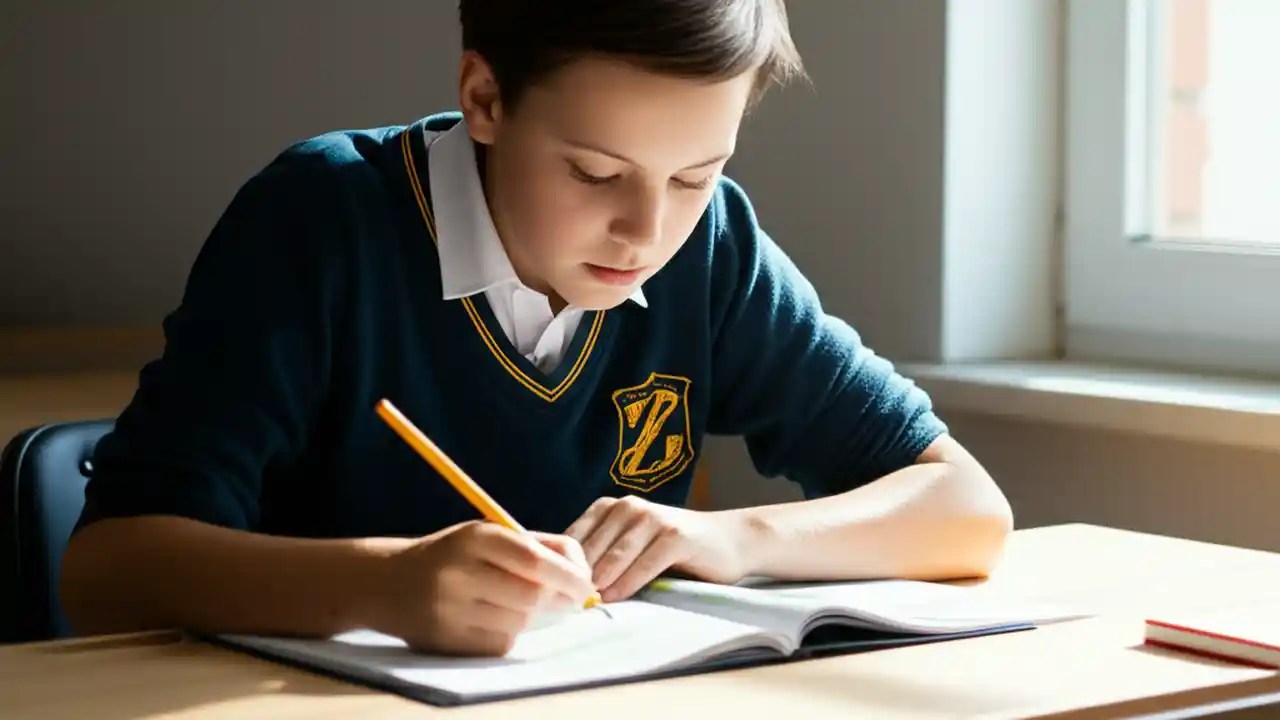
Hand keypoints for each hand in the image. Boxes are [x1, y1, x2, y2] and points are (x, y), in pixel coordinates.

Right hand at [372, 520, 595, 655]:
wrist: (387, 582)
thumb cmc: (454, 556)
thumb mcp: (488, 535)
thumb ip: (538, 546)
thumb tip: (585, 575)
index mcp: (474, 537)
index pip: (535, 559)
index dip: (570, 575)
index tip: (586, 585)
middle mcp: (459, 572)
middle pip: (532, 596)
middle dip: (563, 601)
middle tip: (573, 602)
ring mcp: (450, 609)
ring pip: (520, 622)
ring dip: (540, 618)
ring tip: (538, 607)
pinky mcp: (447, 640)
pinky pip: (500, 642)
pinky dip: (513, 632)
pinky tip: (502, 619)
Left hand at [564, 496, 753, 601]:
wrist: (726, 541)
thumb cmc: (671, 549)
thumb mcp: (630, 544)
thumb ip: (601, 554)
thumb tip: (558, 581)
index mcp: (611, 507)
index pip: (574, 536)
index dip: (560, 563)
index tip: (547, 589)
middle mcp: (629, 507)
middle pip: (592, 546)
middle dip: (577, 576)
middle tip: (562, 603)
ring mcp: (654, 519)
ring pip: (616, 554)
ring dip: (599, 580)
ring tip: (584, 603)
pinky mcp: (676, 535)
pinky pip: (645, 562)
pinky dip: (628, 582)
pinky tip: (616, 598)